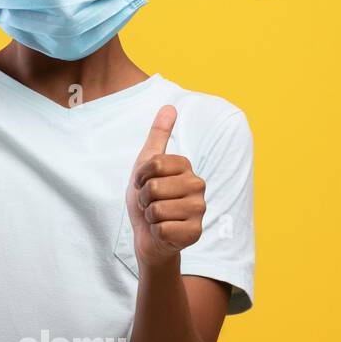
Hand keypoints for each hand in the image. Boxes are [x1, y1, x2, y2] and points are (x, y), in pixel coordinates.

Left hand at [126, 105, 205, 264]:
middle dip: (143, 199)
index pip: (154, 164)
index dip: (141, 177)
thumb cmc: (147, 200)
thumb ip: (158, 136)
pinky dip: (156, 231)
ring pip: (157, 209)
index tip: (143, 184)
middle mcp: (198, 186)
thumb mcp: (145, 165)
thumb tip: (169, 106)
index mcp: (186, 168)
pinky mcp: (195, 233)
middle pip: (154, 187)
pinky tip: (164, 231)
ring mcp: (200, 210)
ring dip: (149, 216)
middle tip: (150, 204)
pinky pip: (162, 228)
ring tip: (157, 217)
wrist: (148, 236)